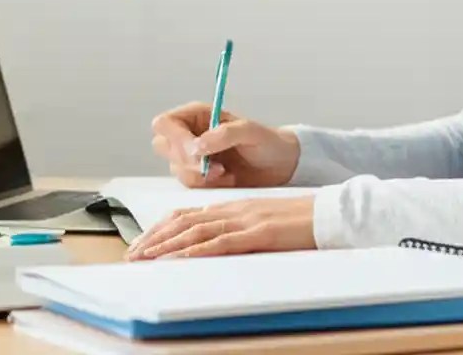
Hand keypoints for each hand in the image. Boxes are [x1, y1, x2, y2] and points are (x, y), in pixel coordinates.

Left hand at [125, 196, 315, 259]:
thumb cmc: (300, 220)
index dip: (161, 228)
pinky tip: (183, 257)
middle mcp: (234, 210)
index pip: (187, 214)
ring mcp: (246, 220)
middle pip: (185, 221)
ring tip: (147, 257)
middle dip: (155, 238)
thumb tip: (212, 243)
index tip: (142, 243)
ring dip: (168, 245)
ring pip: (198, 231)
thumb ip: (238, 228)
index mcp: (234, 206)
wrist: (329, 213)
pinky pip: (224, 241)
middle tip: (133, 254)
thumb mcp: (262, 221)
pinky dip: (199, 249)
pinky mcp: (260, 233)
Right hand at [150, 102, 301, 188]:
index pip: (165, 123)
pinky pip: (187, 185)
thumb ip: (225, 134)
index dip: (176, 139)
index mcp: (197, 115)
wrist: (280, 166)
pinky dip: (206, 185)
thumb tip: (198, 145)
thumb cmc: (267, 142)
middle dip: (187, 161)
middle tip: (216, 167)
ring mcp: (191, 156)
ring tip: (227, 172)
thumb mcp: (250, 131)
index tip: (198, 153)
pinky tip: (227, 180)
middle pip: (162, 146)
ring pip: (175, 169)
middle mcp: (189, 134)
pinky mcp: (197, 176)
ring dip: (200, 175)